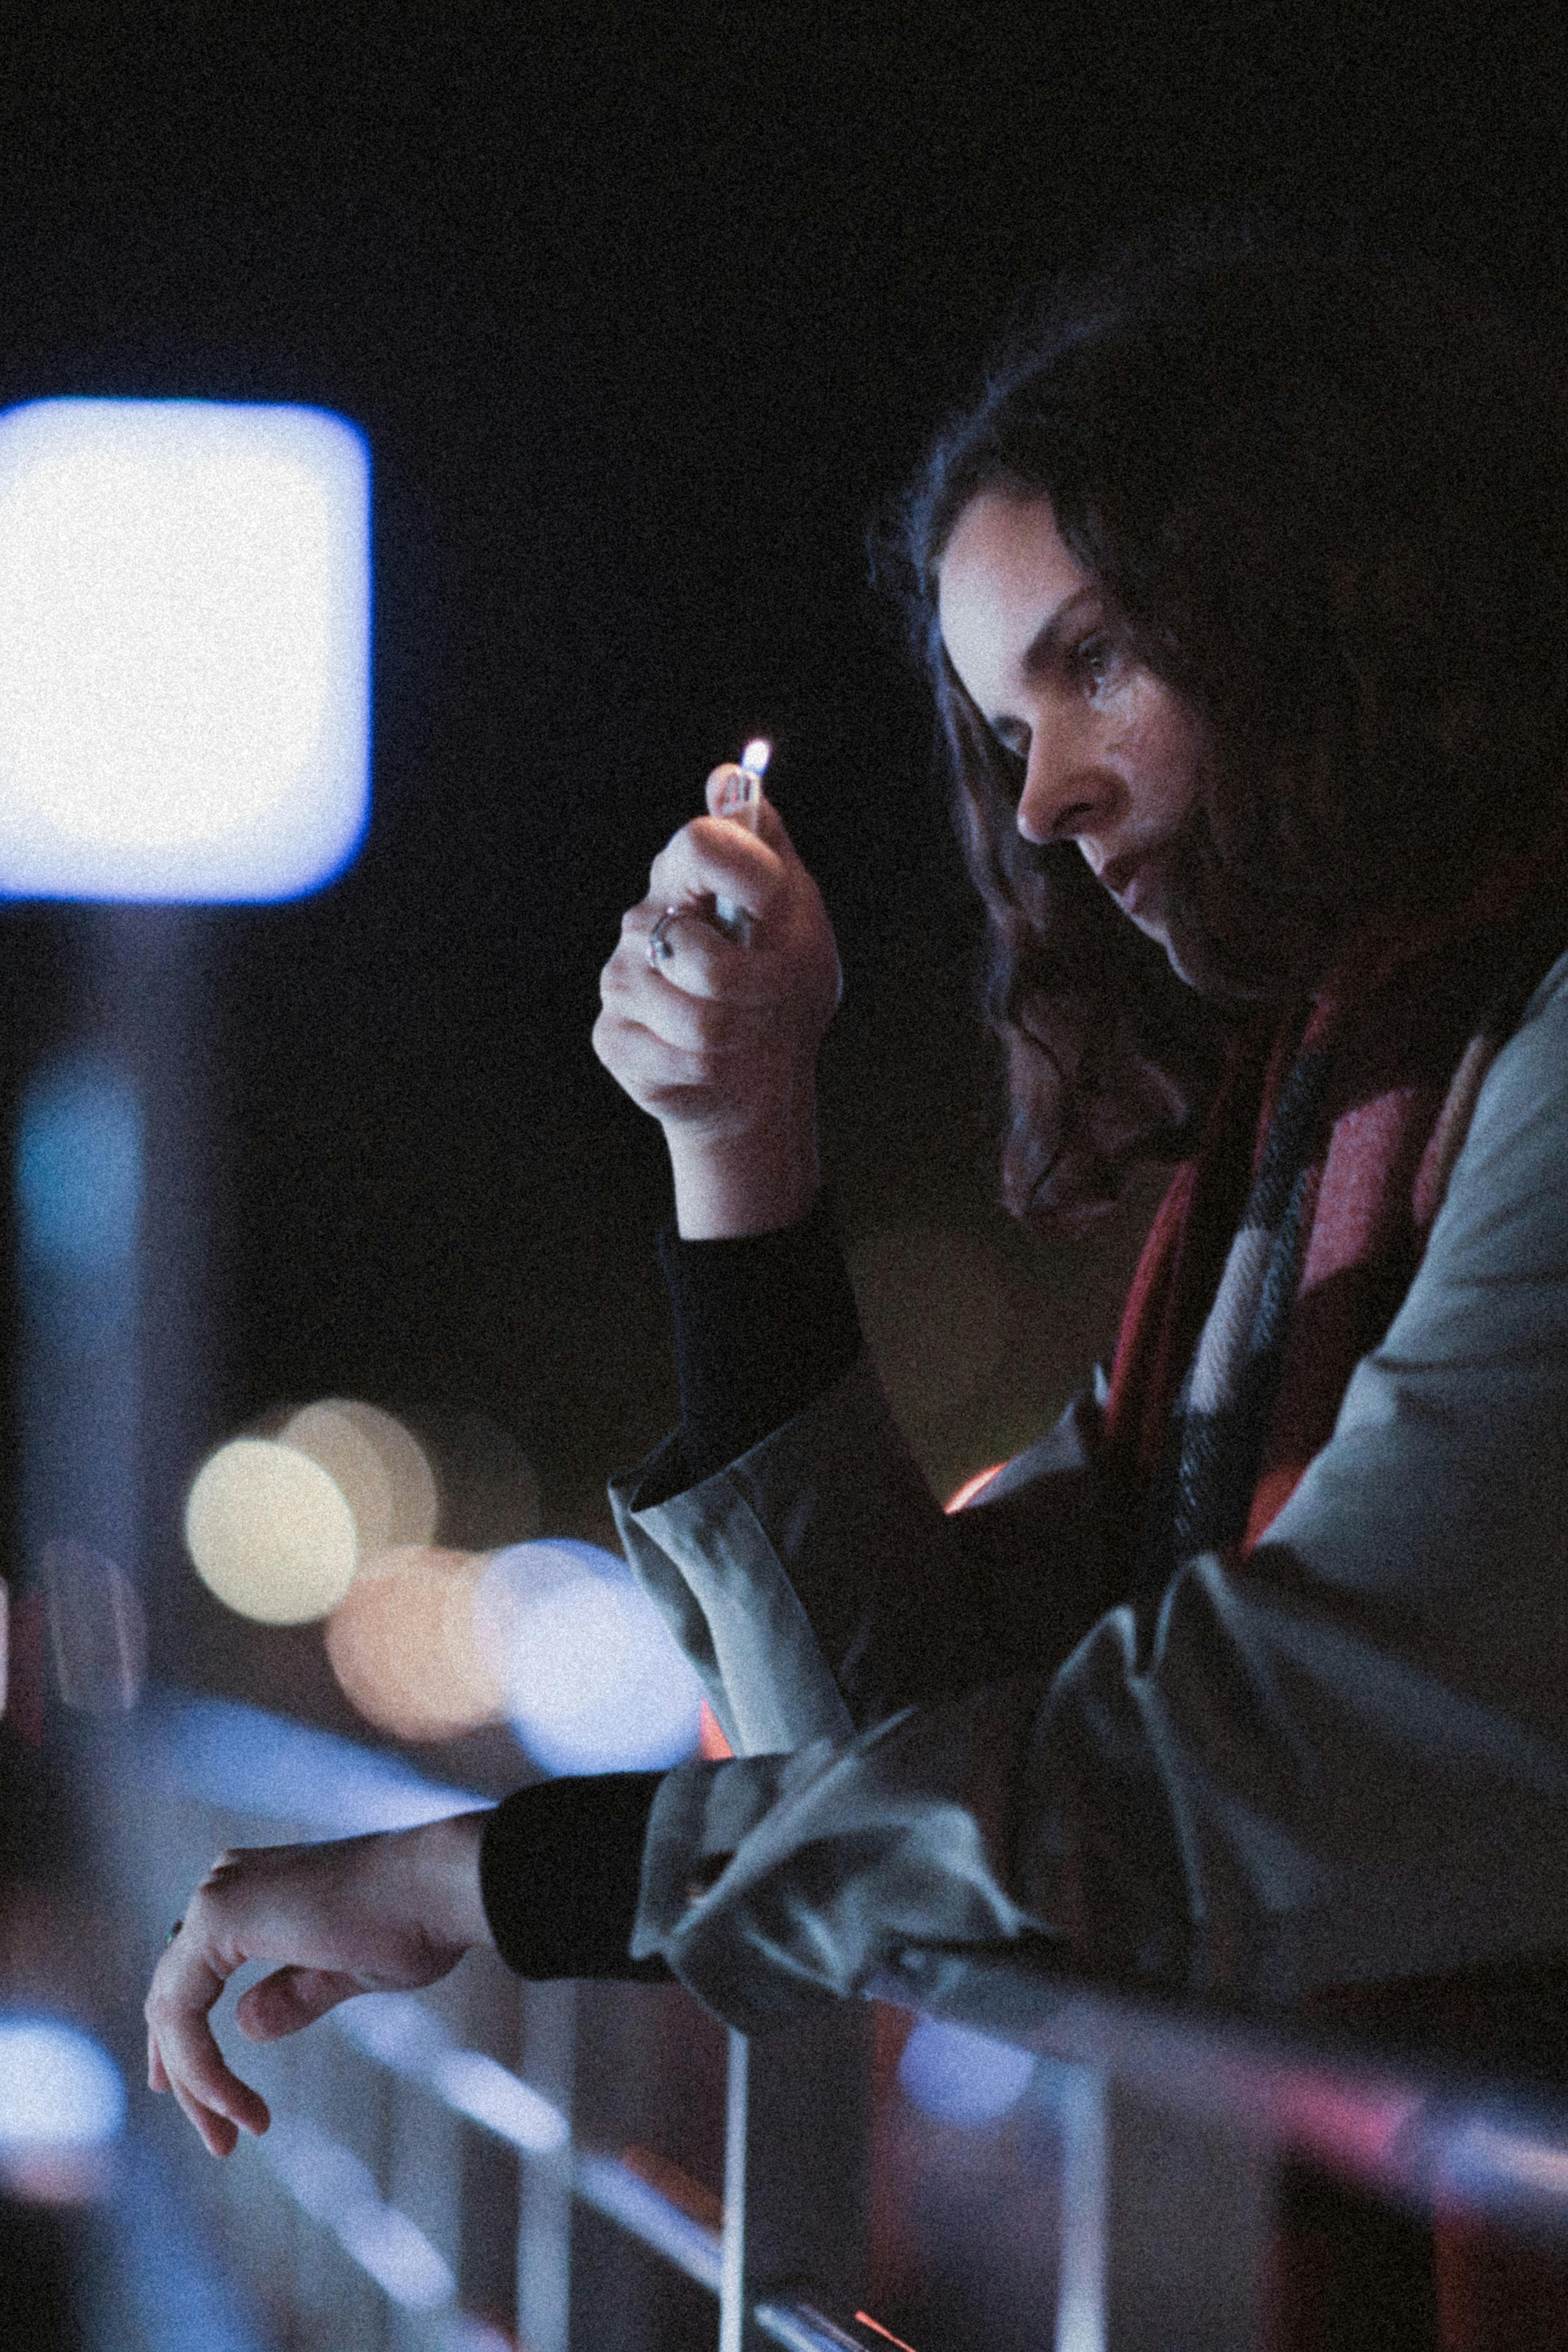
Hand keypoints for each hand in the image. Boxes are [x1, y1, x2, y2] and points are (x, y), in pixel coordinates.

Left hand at [144, 1811, 491, 2156]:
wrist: (442, 1886)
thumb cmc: (413, 1921)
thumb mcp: (343, 1971)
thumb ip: (294, 1992)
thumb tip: (245, 2024)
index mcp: (254, 1889)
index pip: (193, 1974)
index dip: (185, 2043)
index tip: (206, 2103)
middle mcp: (227, 1883)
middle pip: (175, 1994)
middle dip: (188, 2075)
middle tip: (219, 2140)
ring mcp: (219, 1896)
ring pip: (170, 2007)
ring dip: (196, 2083)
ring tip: (229, 2137)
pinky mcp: (219, 1916)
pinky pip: (180, 2009)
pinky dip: (199, 2066)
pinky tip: (233, 2105)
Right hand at [593, 765, 841, 1235]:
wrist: (764, 1075)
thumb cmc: (783, 986)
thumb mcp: (796, 914)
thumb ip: (766, 846)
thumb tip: (727, 773)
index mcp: (687, 876)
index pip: (698, 844)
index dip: (746, 878)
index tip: (774, 908)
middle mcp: (645, 919)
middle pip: (702, 952)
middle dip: (760, 986)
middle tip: (773, 994)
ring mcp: (622, 978)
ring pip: (697, 1016)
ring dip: (743, 1033)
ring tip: (746, 1031)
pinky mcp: (613, 1036)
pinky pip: (678, 1056)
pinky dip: (714, 1068)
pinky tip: (712, 1061)